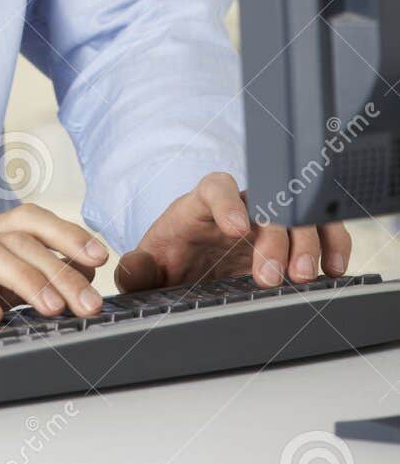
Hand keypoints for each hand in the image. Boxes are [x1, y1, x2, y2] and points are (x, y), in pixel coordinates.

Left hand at [114, 170, 351, 292]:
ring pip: (299, 214)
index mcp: (201, 204)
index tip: (236, 229)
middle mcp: (241, 206)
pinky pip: (322, 230)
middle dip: (273, 237)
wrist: (190, 267)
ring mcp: (270, 221)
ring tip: (304, 277)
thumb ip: (138, 268)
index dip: (228, 203)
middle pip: (266, 203)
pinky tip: (333, 271)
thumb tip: (130, 272)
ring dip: (308, 242)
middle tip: (271, 275)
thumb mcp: (150, 264)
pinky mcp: (293, 240)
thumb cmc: (173, 257)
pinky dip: (333, 246)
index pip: (215, 187)